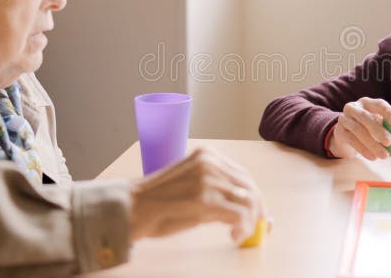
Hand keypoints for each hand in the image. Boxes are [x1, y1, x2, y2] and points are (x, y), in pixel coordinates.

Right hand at [129, 147, 265, 243]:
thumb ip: (214, 188)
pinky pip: (239, 214)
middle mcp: (211, 163)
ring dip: (250, 221)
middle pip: (249, 186)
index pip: (242, 174)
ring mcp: (209, 180)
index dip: (254, 194)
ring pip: (247, 200)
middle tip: (257, 225)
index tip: (258, 210)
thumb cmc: (158, 201)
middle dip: (257, 209)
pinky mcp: (206, 200)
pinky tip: (234, 236)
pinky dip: (243, 227)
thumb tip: (242, 205)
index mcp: (207, 155)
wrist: (133, 207)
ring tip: (240, 233)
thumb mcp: (191, 183)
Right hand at [328, 97, 390, 159]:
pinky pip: (351, 140)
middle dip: (378, 129)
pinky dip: (363, 149)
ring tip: (384, 155)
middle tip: (390, 141)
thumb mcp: (380, 127)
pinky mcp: (339, 131)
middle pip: (365, 116)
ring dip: (372, 144)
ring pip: (358, 130)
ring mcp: (344, 119)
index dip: (387, 112)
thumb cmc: (366, 129)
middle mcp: (353, 108)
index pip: (378, 104)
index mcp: (367, 103)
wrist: (346, 137)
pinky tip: (373, 157)